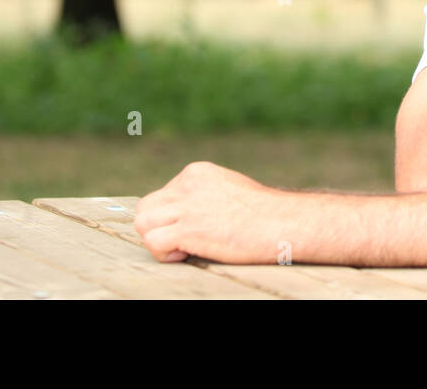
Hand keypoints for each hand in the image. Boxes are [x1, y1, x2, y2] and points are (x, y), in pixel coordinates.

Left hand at [135, 161, 285, 263]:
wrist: (284, 222)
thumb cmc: (265, 214)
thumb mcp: (230, 191)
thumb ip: (205, 196)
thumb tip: (189, 214)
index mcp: (197, 173)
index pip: (163, 195)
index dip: (171, 218)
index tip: (193, 229)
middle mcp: (188, 184)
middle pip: (146, 208)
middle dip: (157, 228)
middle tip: (180, 242)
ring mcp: (187, 205)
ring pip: (143, 222)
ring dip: (157, 240)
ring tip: (182, 248)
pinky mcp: (189, 228)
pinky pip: (153, 242)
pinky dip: (165, 254)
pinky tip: (187, 253)